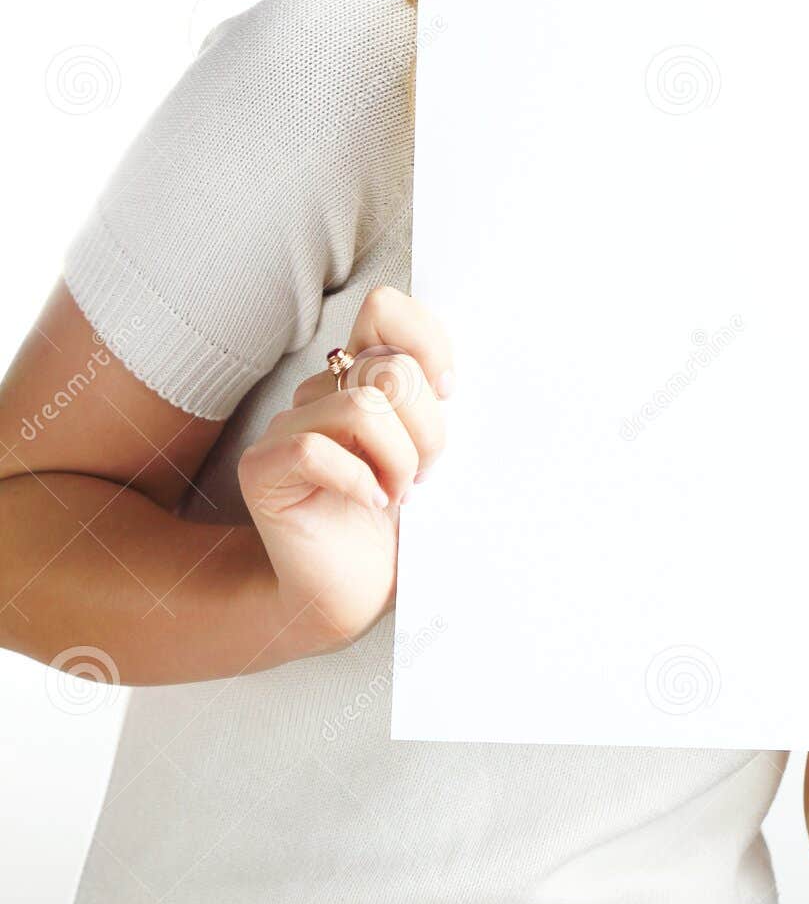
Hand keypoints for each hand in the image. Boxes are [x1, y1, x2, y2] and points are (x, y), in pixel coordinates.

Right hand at [237, 286, 453, 652]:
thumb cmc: (397, 521)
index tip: (450, 392)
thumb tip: (449, 374)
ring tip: (399, 493)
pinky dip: (358, 481)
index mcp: (362, 375)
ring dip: (398, 460)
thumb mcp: (429, 450)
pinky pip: (315, 450)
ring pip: (362, 408)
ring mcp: (286, 426)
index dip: (428, 343)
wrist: (354, 593)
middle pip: (390, 368)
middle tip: (424, 473)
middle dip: (428, 428)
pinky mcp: (263, 467)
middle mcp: (320, 390)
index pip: (384, 310)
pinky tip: (370, 504)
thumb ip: (430, 401)